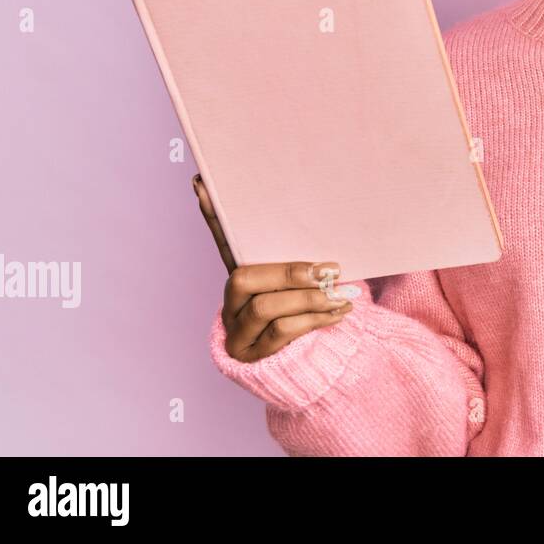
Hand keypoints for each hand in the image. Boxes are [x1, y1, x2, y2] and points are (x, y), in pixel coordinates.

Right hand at [194, 173, 355, 361]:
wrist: (313, 360)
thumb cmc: (313, 308)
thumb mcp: (310, 280)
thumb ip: (308, 256)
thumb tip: (325, 213)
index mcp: (243, 275)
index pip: (224, 242)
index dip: (213, 217)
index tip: (202, 184)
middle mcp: (231, 302)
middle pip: (244, 278)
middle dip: (289, 273)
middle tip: (329, 270)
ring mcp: (237, 331)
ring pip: (266, 307)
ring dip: (310, 300)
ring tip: (341, 295)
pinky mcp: (252, 356)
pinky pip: (282, 332)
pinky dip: (315, 320)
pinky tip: (339, 313)